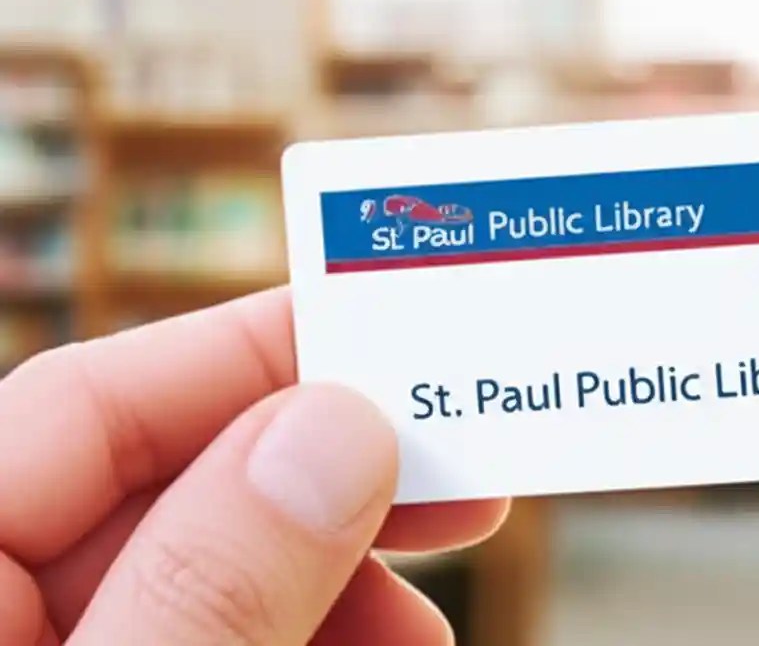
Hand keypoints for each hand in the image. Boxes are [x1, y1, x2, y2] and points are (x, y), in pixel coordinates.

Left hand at [0, 289, 508, 644]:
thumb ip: (214, 579)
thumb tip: (340, 427)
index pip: (88, 402)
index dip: (255, 354)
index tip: (403, 350)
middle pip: (170, 485)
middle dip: (328, 484)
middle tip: (463, 488)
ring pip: (206, 568)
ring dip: (337, 575)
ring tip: (420, 625)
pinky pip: (209, 634)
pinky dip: (308, 634)